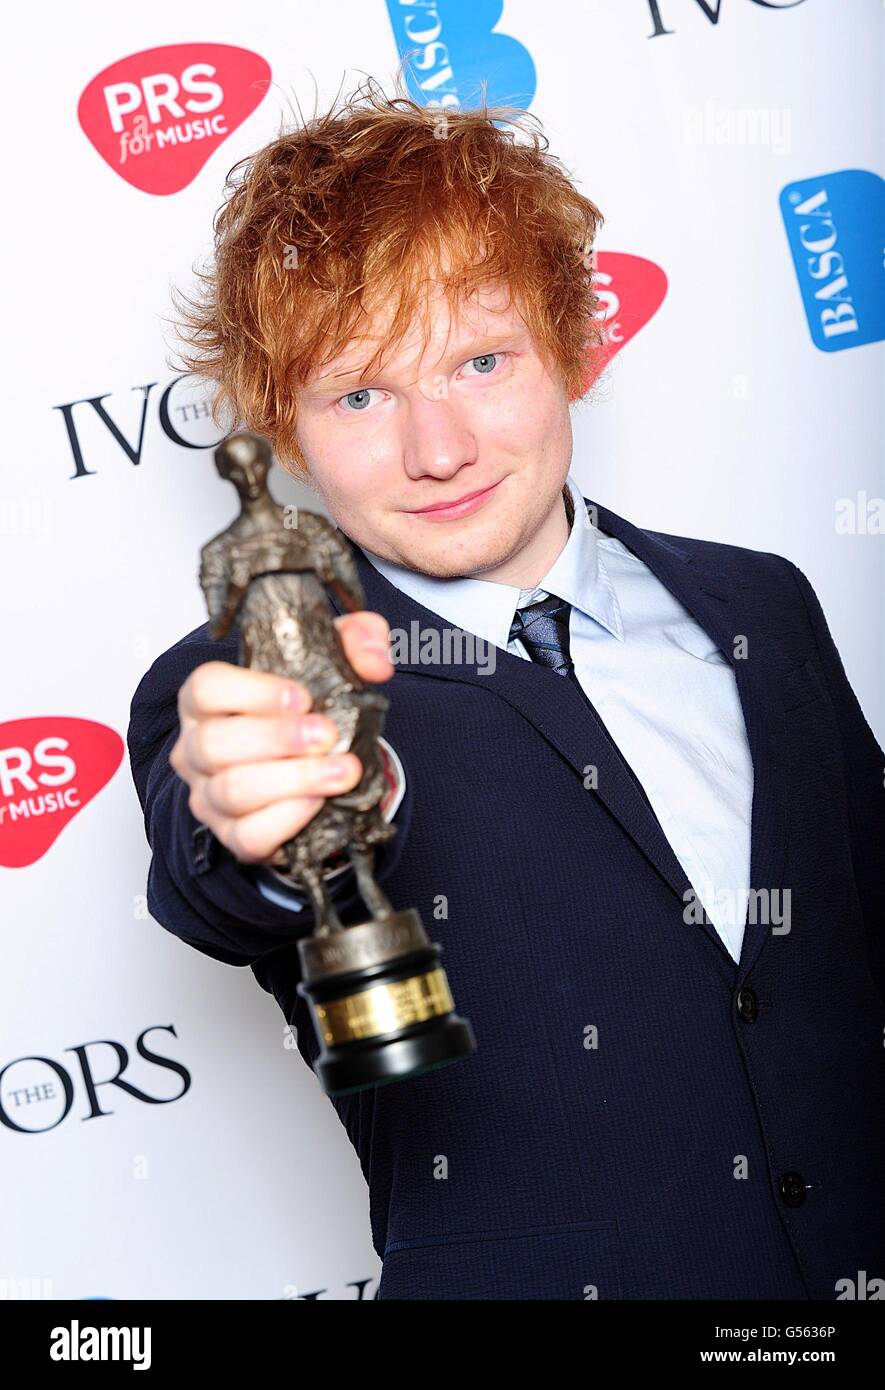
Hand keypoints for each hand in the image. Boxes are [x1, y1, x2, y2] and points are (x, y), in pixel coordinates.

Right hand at [170, 612, 392, 862]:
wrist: (317, 764)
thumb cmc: (308, 711)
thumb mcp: (334, 660)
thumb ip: (358, 642)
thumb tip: (375, 663)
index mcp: (206, 701)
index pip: (205, 687)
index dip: (251, 691)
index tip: (301, 697)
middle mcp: (196, 748)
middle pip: (215, 743)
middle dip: (277, 738)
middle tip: (327, 735)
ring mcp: (209, 796)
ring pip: (232, 790)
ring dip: (294, 779)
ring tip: (341, 770)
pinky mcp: (232, 835)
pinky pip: (249, 835)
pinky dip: (287, 819)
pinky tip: (318, 802)